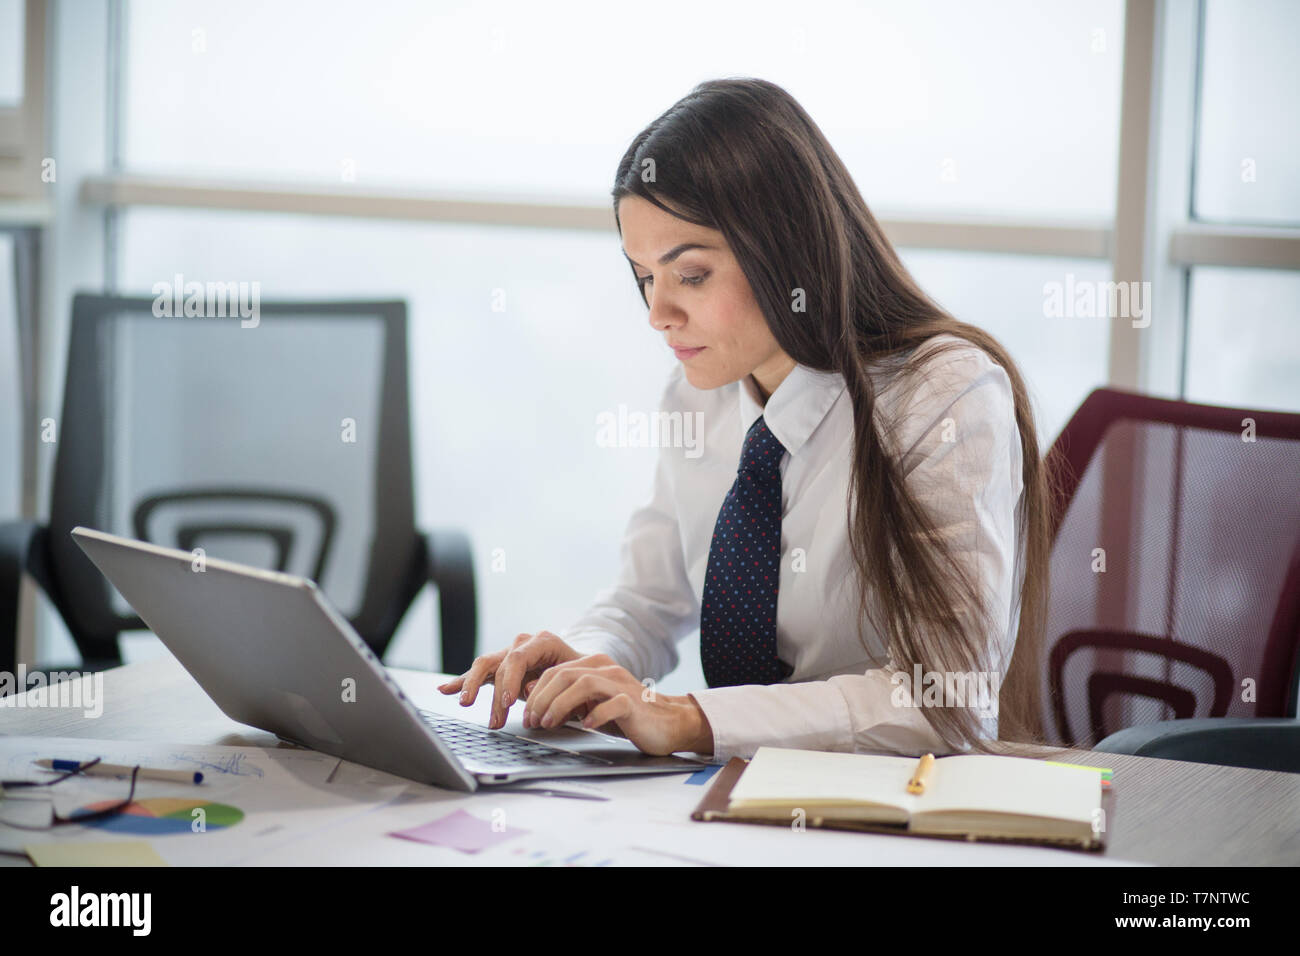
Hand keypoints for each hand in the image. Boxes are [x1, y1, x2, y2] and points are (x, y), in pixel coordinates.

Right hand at [437, 630, 583, 729]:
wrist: (581, 670)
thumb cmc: (580, 674)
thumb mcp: (574, 677)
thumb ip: (551, 682)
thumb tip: (527, 689)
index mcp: (543, 641)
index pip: (518, 658)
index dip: (510, 680)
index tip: (508, 702)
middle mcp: (523, 644)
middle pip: (499, 664)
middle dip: (495, 694)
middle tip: (496, 719)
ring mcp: (509, 654)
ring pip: (484, 665)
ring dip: (473, 686)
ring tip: (464, 702)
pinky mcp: (501, 667)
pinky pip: (479, 674)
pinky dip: (462, 681)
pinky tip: (445, 689)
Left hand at [522, 660, 714, 756]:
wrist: (669, 723)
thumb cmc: (628, 716)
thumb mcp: (591, 705)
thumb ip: (566, 699)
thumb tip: (529, 694)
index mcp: (595, 666)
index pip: (556, 672)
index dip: (537, 693)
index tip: (528, 716)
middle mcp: (607, 669)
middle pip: (565, 674)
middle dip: (543, 699)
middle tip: (533, 722)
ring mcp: (622, 684)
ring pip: (584, 683)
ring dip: (561, 704)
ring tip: (550, 723)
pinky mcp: (635, 702)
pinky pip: (612, 704)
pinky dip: (595, 715)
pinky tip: (587, 726)